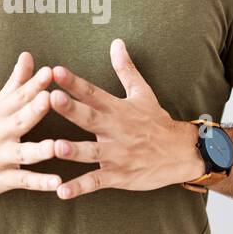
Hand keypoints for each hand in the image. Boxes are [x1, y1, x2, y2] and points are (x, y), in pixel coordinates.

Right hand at [0, 51, 62, 197]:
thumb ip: (16, 82)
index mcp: (0, 112)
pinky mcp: (3, 179)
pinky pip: (24, 181)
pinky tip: (57, 182)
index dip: (34, 84)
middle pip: (19, 120)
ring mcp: (1, 157)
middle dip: (34, 110)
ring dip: (39, 150)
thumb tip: (28, 55)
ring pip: (22, 154)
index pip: (19, 96)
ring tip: (55, 146)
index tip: (50, 72)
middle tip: (50, 98)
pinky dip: (40, 182)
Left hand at [48, 38, 205, 198]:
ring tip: (54, 147)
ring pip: (91, 152)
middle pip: (89, 117)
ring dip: (73, 149)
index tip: (56, 71)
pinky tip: (61, 191)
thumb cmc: (157, 122)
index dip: (74, 82)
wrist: (182, 153)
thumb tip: (116, 42)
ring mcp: (117, 154)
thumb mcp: (143, 93)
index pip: (93, 92)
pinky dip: (80, 187)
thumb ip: (125, 69)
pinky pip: (96, 181)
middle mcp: (115, 129)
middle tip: (50, 98)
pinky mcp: (118, 175)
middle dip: (70, 109)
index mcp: (117, 108)